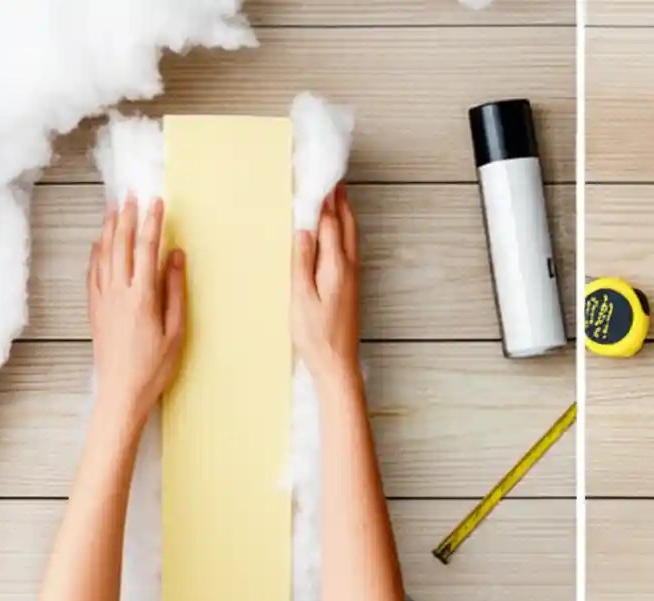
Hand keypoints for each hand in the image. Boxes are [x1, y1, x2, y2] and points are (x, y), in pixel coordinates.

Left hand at [87, 196, 185, 425]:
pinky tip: (99, 243)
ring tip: (114, 210)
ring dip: (109, 230)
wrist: (122, 390)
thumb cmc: (155, 365)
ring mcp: (102, 300)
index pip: (147, 249)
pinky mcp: (94, 309)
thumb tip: (175, 257)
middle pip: (121, 245)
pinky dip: (96, 252)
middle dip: (127, 218)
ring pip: (103, 255)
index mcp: (143, 296)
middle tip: (132, 196)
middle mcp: (118, 292)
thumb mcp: (176, 329)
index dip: (152, 223)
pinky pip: (92, 272)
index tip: (157, 203)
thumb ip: (175, 290)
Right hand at [292, 183, 359, 386]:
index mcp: (336, 268)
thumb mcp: (301, 298)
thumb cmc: (316, 336)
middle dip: (342, 204)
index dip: (326, 203)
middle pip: (348, 228)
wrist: (337, 365)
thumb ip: (302, 262)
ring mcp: (352, 280)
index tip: (323, 181)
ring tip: (339, 200)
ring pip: (352, 239)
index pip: (331, 226)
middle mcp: (349, 270)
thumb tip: (304, 232)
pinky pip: (350, 252)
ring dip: (346, 217)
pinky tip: (340, 237)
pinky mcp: (351, 289)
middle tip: (336, 182)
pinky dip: (345, 235)